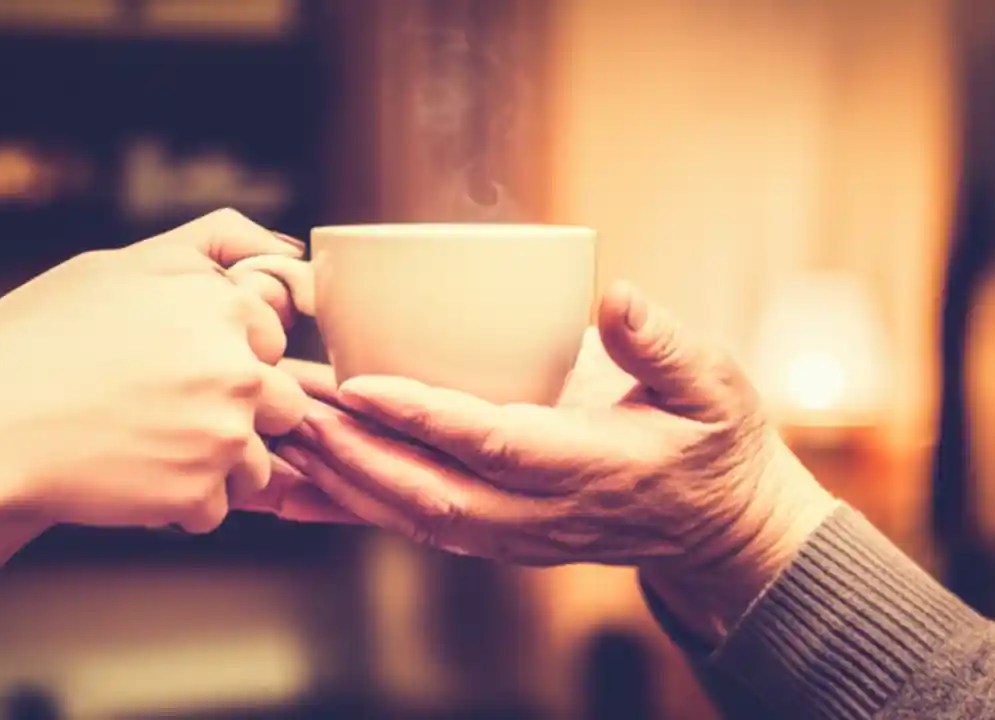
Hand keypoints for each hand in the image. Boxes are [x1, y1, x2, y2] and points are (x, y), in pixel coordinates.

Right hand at [0, 208, 309, 531]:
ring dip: (218, 465)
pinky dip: (181, 504)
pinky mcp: (196, 494)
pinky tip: (132, 477)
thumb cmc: (40, 337)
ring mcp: (222, 437)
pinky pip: (215, 509)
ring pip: (257, 464)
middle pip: (285, 405)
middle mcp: (238, 372)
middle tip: (172, 412)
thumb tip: (287, 252)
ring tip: (150, 448)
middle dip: (243, 412)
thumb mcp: (124, 264)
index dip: (232, 352)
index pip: (274, 339)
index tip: (180, 363)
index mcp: (227, 310)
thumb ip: (215, 244)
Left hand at [274, 282, 836, 635]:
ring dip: (341, 478)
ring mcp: (512, 534)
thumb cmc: (710, 445)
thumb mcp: (713, 386)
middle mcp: (538, 514)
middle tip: (288, 403)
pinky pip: (415, 524)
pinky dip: (354, 505)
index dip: (423, 416)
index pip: (491, 443)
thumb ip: (665, 344)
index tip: (359, 383)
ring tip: (280, 430)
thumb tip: (617, 296)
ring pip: (410, 514)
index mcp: (587, 467)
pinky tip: (303, 482)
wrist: (714, 526)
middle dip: (352, 451)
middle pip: (427, 491)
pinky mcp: (495, 535)